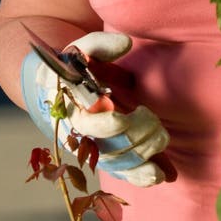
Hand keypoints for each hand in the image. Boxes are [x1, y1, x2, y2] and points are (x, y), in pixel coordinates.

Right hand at [21, 31, 172, 185]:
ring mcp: (90, 149)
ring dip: (143, 155)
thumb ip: (102, 44)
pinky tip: (159, 174)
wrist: (58, 85)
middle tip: (155, 121)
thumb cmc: (75, 64)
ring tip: (162, 138)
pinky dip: (140, 176)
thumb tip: (125, 44)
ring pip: (116, 164)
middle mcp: (79, 134)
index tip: (129, 115)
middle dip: (136, 137)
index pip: (88, 125)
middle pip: (108, 147)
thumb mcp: (83, 47)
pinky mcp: (103, 157)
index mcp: (71, 107)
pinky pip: (121, 174)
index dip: (109, 125)